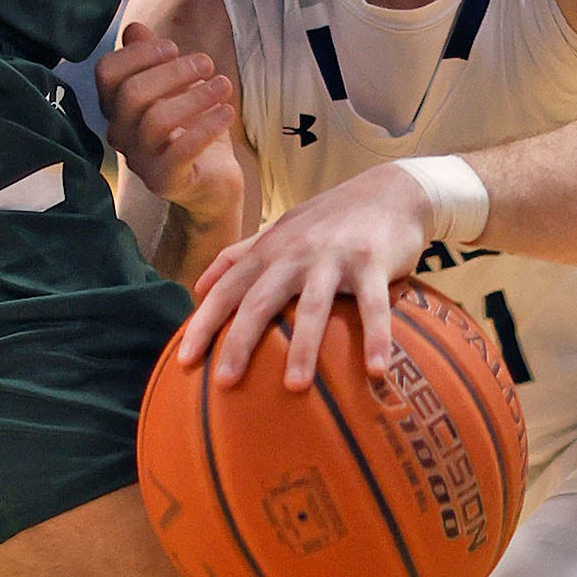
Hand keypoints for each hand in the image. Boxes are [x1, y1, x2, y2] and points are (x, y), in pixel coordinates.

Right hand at [96, 20, 245, 230]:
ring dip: (195, 96)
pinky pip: (181, 151)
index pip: (107, 74)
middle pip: (131, 94)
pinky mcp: (166, 182)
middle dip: (172, 72)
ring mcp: (141, 161)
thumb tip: (133, 28)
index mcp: (118, 109)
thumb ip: (155, 60)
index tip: (173, 47)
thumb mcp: (177, 89)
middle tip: (206, 63)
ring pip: (155, 121)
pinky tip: (227, 112)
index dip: (138, 54)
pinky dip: (207, 126)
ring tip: (224, 85)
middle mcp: (122, 135)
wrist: (213, 184)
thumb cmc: (193, 131)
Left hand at [179, 163, 431, 390]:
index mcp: (271, 250)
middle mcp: (296, 253)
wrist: (391, 190)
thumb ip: (239, 255)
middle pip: (260, 301)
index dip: (204, 323)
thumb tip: (198, 286)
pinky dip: (375, 338)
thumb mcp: (281, 230)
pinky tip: (375, 371)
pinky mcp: (373, 263)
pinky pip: (373, 307)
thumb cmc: (331, 219)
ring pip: (313, 306)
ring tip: (294, 386)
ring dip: (303, 347)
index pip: (227, 289)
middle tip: (224, 382)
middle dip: (240, 341)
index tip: (185, 361)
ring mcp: (334, 258)